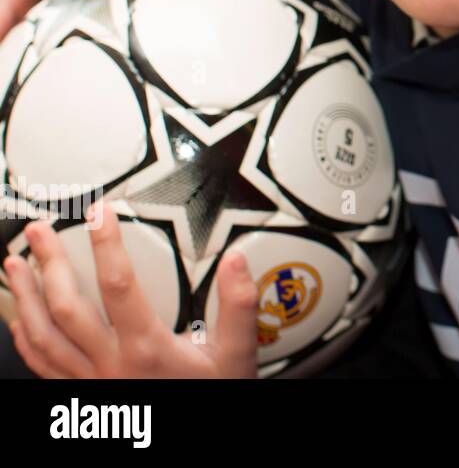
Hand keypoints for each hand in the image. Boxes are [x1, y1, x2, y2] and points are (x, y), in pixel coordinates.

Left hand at [3, 203, 258, 377]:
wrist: (198, 448)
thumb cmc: (216, 397)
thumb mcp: (238, 354)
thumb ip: (238, 306)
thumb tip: (235, 260)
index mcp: (147, 349)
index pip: (118, 285)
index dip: (106, 244)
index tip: (100, 213)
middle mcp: (111, 365)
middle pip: (67, 307)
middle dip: (49, 264)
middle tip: (40, 229)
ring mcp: (91, 383)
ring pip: (44, 337)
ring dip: (26, 297)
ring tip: (16, 263)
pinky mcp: (83, 396)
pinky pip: (43, 368)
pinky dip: (26, 340)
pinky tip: (20, 319)